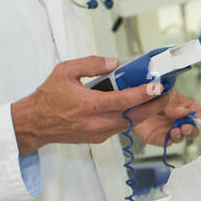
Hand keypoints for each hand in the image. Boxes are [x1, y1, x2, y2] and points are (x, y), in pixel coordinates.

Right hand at [10, 56, 161, 153]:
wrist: (35, 123)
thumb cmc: (48, 96)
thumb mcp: (65, 71)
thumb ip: (91, 64)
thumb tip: (114, 62)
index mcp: (89, 105)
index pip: (124, 100)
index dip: (143, 94)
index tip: (157, 86)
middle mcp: (96, 122)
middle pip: (134, 116)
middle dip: (154, 105)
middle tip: (166, 93)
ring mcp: (98, 132)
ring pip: (130, 124)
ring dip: (145, 112)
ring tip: (156, 98)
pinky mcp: (98, 138)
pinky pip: (120, 128)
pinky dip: (130, 118)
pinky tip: (136, 107)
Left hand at [125, 90, 200, 147]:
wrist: (130, 101)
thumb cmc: (150, 95)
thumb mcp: (164, 93)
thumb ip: (173, 104)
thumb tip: (183, 113)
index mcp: (185, 107)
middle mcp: (180, 120)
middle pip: (194, 129)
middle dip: (193, 129)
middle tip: (187, 126)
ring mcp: (170, 130)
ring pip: (181, 137)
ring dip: (181, 135)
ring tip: (176, 130)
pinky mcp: (158, 138)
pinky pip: (166, 143)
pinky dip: (168, 141)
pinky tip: (168, 137)